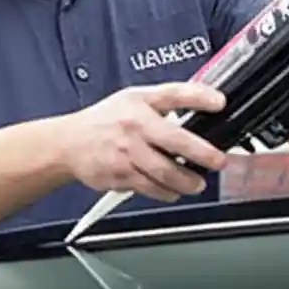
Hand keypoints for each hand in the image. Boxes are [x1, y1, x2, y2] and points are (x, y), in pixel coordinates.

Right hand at [59, 82, 230, 201]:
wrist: (69, 144)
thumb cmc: (105, 120)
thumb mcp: (134, 98)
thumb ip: (166, 99)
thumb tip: (203, 101)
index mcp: (139, 106)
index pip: (174, 95)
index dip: (199, 97)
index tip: (219, 103)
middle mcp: (134, 130)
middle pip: (176, 143)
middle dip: (203, 155)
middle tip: (218, 161)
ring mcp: (127, 156)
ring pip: (165, 174)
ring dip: (187, 182)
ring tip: (197, 183)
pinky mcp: (121, 177)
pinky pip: (151, 189)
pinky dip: (167, 192)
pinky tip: (173, 190)